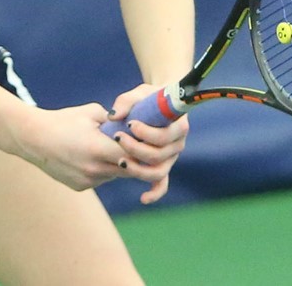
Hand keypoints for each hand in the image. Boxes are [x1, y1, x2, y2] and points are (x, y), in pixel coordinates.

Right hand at [11, 103, 132, 191]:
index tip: (145, 139)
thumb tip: (136, 126)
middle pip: (129, 168)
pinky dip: (102, 169)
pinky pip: (101, 178)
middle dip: (134, 157)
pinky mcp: (81, 187)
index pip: (134, 155)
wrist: (33, 138)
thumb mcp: (92, 113)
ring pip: (115, 174)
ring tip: (107, 147)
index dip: (141, 147)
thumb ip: (117, 120)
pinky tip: (90, 155)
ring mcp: (88, 180)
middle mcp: (95, 169)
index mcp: (99, 149)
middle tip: (136, 144)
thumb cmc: (63, 120)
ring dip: (118, 164)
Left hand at [108, 84, 189, 203]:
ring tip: (119, 161)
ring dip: (138, 169)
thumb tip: (113, 116)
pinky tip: (143, 199)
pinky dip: (154, 192)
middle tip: (117, 138)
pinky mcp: (163, 165)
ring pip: (157, 171)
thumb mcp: (140, 93)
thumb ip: (126, 102)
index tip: (130, 124)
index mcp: (178, 126)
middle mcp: (178, 144)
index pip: (164, 136)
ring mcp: (171, 157)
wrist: (159, 104)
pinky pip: (162, 184)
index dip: (147, 133)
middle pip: (158, 155)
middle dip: (136, 149)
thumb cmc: (150, 97)